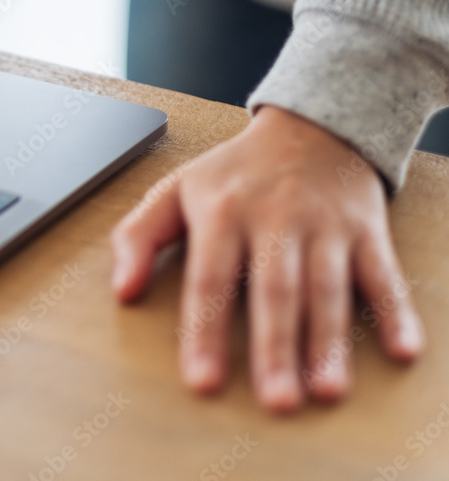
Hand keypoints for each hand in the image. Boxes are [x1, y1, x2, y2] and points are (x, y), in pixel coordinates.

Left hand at [110, 105, 424, 411]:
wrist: (310, 124)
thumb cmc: (235, 171)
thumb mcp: (175, 190)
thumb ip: (139, 237)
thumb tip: (122, 290)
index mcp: (222, 211)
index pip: (210, 278)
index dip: (206, 331)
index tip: (204, 381)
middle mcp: (275, 217)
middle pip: (274, 289)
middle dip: (275, 347)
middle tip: (276, 400)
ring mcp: (324, 224)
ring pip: (327, 287)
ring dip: (329, 340)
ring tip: (326, 389)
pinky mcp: (365, 230)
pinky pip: (383, 273)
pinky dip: (395, 311)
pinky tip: (402, 349)